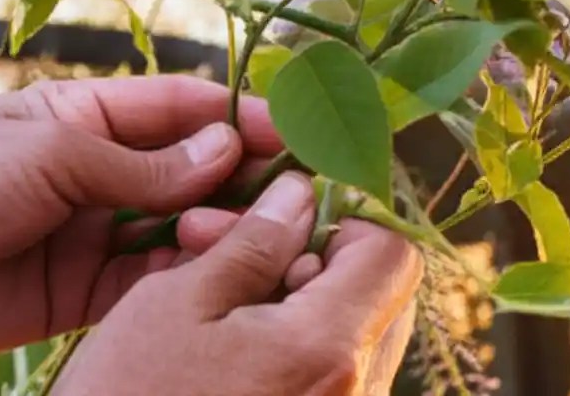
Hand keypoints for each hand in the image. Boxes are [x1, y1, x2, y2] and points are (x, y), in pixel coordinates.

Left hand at [0, 75, 282, 353]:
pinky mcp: (84, 295)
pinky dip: (185, 279)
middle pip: (194, 169)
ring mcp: (95, 233)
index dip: (241, 116)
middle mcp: (101, 171)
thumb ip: (143, 161)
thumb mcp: (52, 152)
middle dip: (242, 178)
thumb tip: (227, 150)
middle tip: (294, 193)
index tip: (296, 130)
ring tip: (244, 235)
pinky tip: (211, 274)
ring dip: (218, 230)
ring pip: (182, 228)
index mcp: (87, 115)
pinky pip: (151, 283)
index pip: (183, 107)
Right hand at [55, 173, 422, 395]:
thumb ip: (253, 242)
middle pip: (379, 293)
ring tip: (215, 297)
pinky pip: (332, 375)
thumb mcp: (176, 306)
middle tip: (228, 249)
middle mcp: (357, 392)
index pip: (393, 253)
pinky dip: (292, 345)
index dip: (343, 221)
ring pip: (353, 333)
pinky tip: (226, 344)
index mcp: (330, 349)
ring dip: (296, 300)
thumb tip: (301, 194)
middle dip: (312, 257)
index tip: (280, 220)